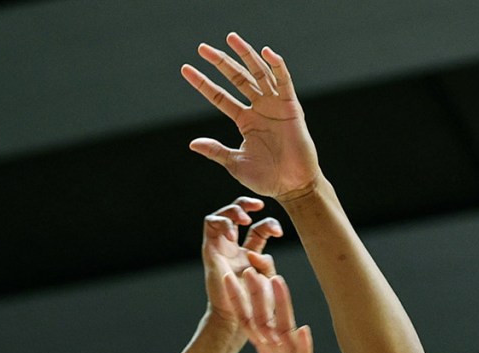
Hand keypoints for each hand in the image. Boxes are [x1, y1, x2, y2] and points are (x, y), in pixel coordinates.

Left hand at [181, 34, 320, 200]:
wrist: (292, 187)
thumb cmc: (266, 178)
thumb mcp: (235, 163)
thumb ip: (216, 150)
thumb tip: (192, 143)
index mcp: (245, 120)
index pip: (220, 97)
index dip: (203, 83)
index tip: (186, 70)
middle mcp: (259, 108)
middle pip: (237, 78)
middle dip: (220, 62)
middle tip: (202, 48)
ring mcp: (275, 105)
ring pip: (259, 73)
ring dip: (246, 55)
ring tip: (230, 38)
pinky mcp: (291, 107)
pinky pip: (285, 82)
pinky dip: (277, 66)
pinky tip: (266, 52)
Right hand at [202, 196, 281, 321]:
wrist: (234, 319)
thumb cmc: (253, 305)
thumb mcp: (267, 280)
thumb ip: (266, 262)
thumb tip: (256, 251)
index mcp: (248, 254)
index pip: (258, 229)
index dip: (269, 224)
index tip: (279, 232)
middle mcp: (232, 248)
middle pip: (236, 215)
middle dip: (247, 204)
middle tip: (259, 205)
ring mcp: (220, 248)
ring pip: (221, 215)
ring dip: (234, 210)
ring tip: (245, 218)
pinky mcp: (209, 250)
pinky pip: (210, 224)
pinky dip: (222, 221)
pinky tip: (233, 233)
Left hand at [212, 270, 353, 352]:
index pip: (250, 322)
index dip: (238, 303)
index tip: (226, 280)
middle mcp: (283, 350)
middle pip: (266, 316)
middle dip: (256, 294)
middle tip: (247, 267)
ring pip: (287, 328)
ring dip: (281, 306)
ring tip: (275, 281)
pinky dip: (304, 345)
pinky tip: (303, 330)